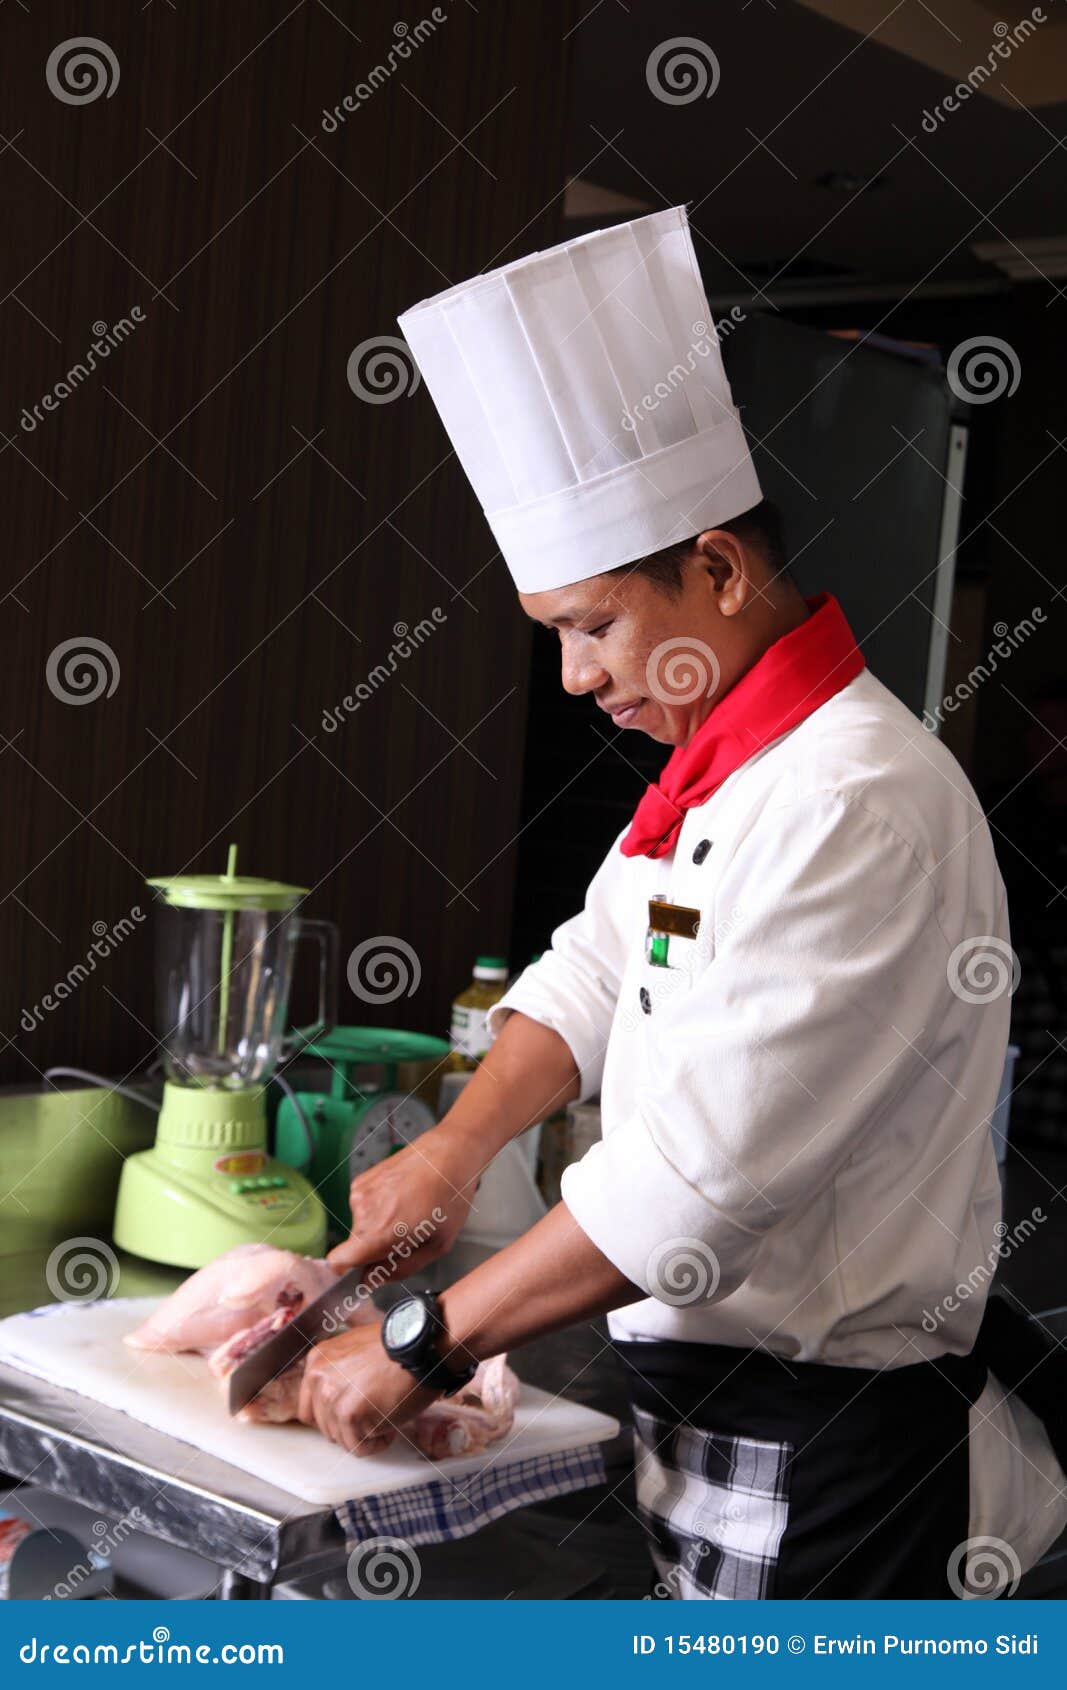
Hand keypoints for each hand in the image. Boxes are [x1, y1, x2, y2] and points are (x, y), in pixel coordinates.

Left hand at [297, 1322, 438, 1454]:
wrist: (422, 1346)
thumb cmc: (400, 1347)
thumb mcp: (358, 1349)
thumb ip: (339, 1371)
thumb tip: (338, 1398)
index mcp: (318, 1360)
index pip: (310, 1407)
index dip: (334, 1417)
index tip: (355, 1414)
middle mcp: (318, 1377)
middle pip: (325, 1427)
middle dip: (351, 1427)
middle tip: (376, 1415)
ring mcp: (332, 1396)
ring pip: (342, 1439)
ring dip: (366, 1435)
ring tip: (387, 1416)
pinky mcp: (349, 1414)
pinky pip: (359, 1447)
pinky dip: (378, 1443)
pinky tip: (391, 1426)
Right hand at [328, 1124, 478, 1278]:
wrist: (449, 1152)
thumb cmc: (450, 1196)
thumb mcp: (437, 1245)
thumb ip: (401, 1269)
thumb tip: (371, 1280)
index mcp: (379, 1231)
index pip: (338, 1261)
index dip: (347, 1272)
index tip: (365, 1271)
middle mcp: (363, 1212)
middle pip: (355, 1247)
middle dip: (376, 1250)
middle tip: (407, 1235)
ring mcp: (359, 1193)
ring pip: (361, 1227)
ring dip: (380, 1227)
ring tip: (409, 1211)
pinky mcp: (361, 1180)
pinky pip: (363, 1208)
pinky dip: (379, 1208)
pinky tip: (401, 1198)